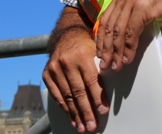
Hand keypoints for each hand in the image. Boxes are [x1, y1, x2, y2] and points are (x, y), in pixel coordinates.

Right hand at [43, 11, 108, 132]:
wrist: (66, 36)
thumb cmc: (87, 46)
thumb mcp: (97, 50)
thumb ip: (104, 66)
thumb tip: (115, 87)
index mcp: (82, 55)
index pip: (91, 80)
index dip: (97, 97)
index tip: (103, 110)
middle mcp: (66, 62)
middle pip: (78, 92)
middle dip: (86, 111)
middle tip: (92, 125)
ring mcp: (54, 68)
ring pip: (66, 96)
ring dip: (75, 114)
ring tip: (82, 127)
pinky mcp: (46, 74)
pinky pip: (56, 95)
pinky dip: (65, 108)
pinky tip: (72, 117)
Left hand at [95, 0, 161, 72]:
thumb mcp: (143, 4)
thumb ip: (130, 15)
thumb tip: (121, 38)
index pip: (105, 20)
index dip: (101, 39)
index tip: (101, 54)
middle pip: (109, 27)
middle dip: (106, 49)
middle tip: (105, 65)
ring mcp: (133, 2)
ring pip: (119, 32)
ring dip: (117, 52)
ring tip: (117, 66)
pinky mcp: (143, 9)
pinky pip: (132, 33)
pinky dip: (129, 48)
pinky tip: (128, 58)